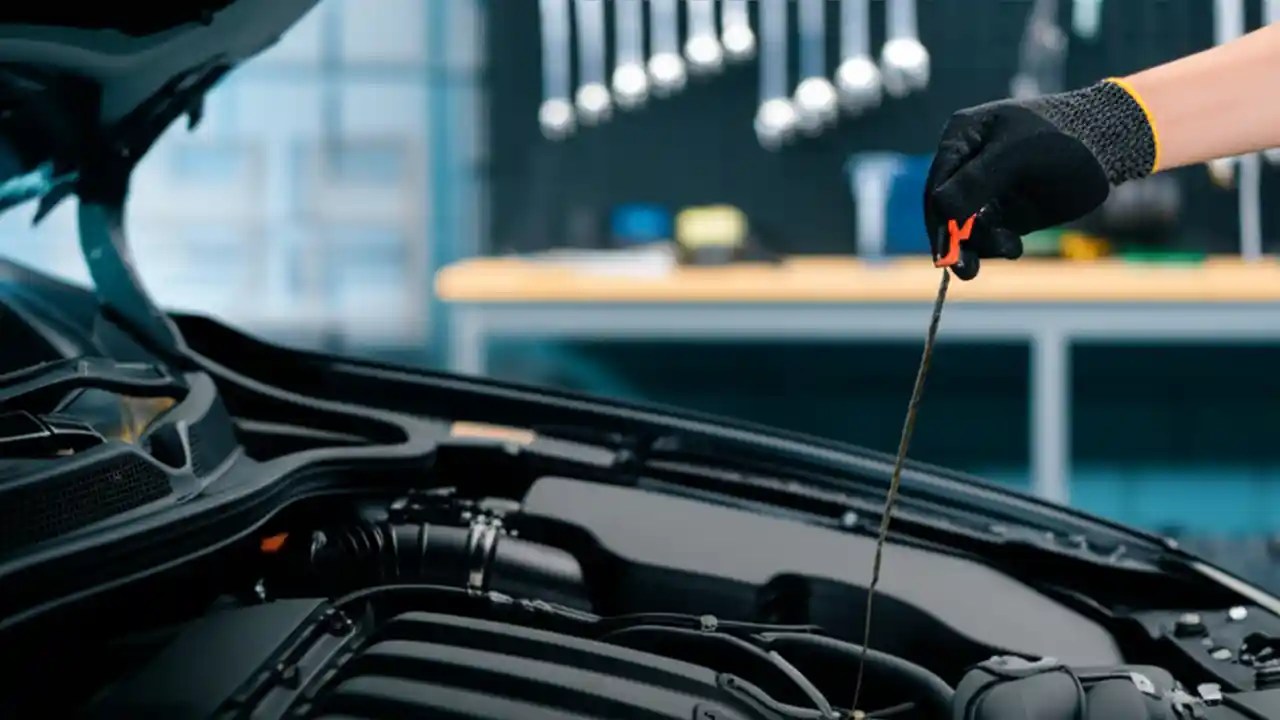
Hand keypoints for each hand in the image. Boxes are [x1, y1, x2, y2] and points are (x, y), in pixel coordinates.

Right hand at [924, 81, 1156, 278]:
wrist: (1109, 144)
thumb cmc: (1062, 138)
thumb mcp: (1016, 155)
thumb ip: (976, 181)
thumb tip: (939, 208)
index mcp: (962, 139)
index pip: (937, 183)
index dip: (937, 217)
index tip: (944, 249)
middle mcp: (968, 165)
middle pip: (946, 210)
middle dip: (955, 239)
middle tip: (964, 269)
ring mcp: (988, 190)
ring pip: (967, 227)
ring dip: (980, 245)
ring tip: (1008, 248)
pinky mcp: (1009, 211)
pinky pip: (990, 235)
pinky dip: (997, 246)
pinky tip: (1013, 246)